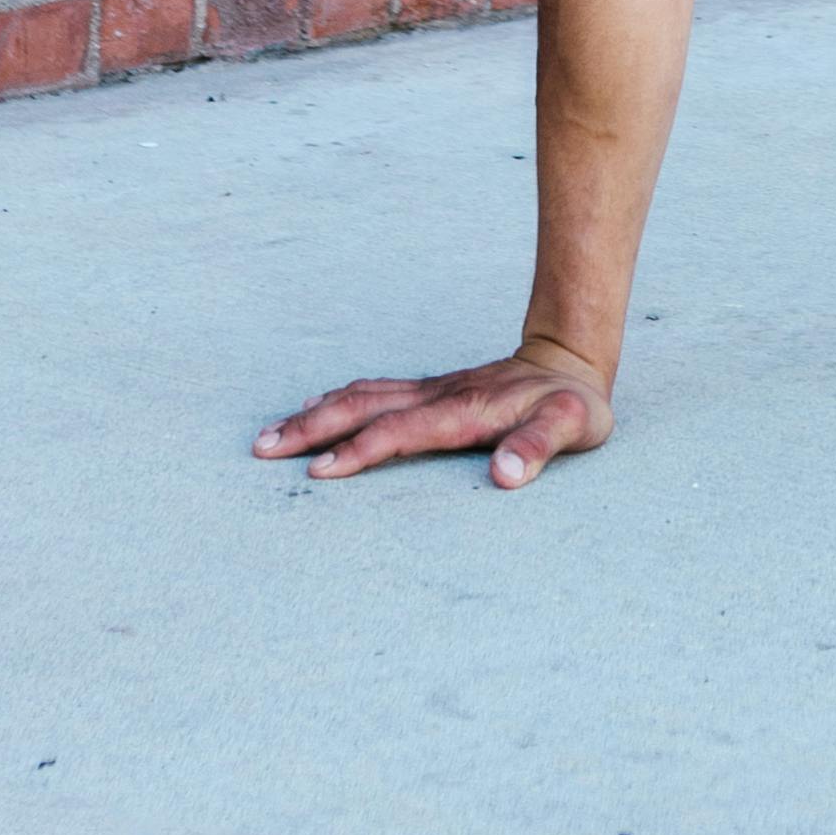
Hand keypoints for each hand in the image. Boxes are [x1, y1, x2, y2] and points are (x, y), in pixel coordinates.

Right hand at [251, 338, 615, 488]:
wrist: (569, 358)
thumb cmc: (572, 403)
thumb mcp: (572, 427)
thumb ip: (539, 447)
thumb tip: (506, 476)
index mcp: (462, 411)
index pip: (400, 432)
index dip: (359, 450)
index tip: (319, 471)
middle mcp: (436, 397)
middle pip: (362, 408)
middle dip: (311, 429)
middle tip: (263, 449)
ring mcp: (429, 391)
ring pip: (360, 397)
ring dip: (314, 414)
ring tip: (270, 435)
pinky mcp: (428, 391)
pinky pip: (372, 391)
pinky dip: (336, 400)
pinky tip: (315, 408)